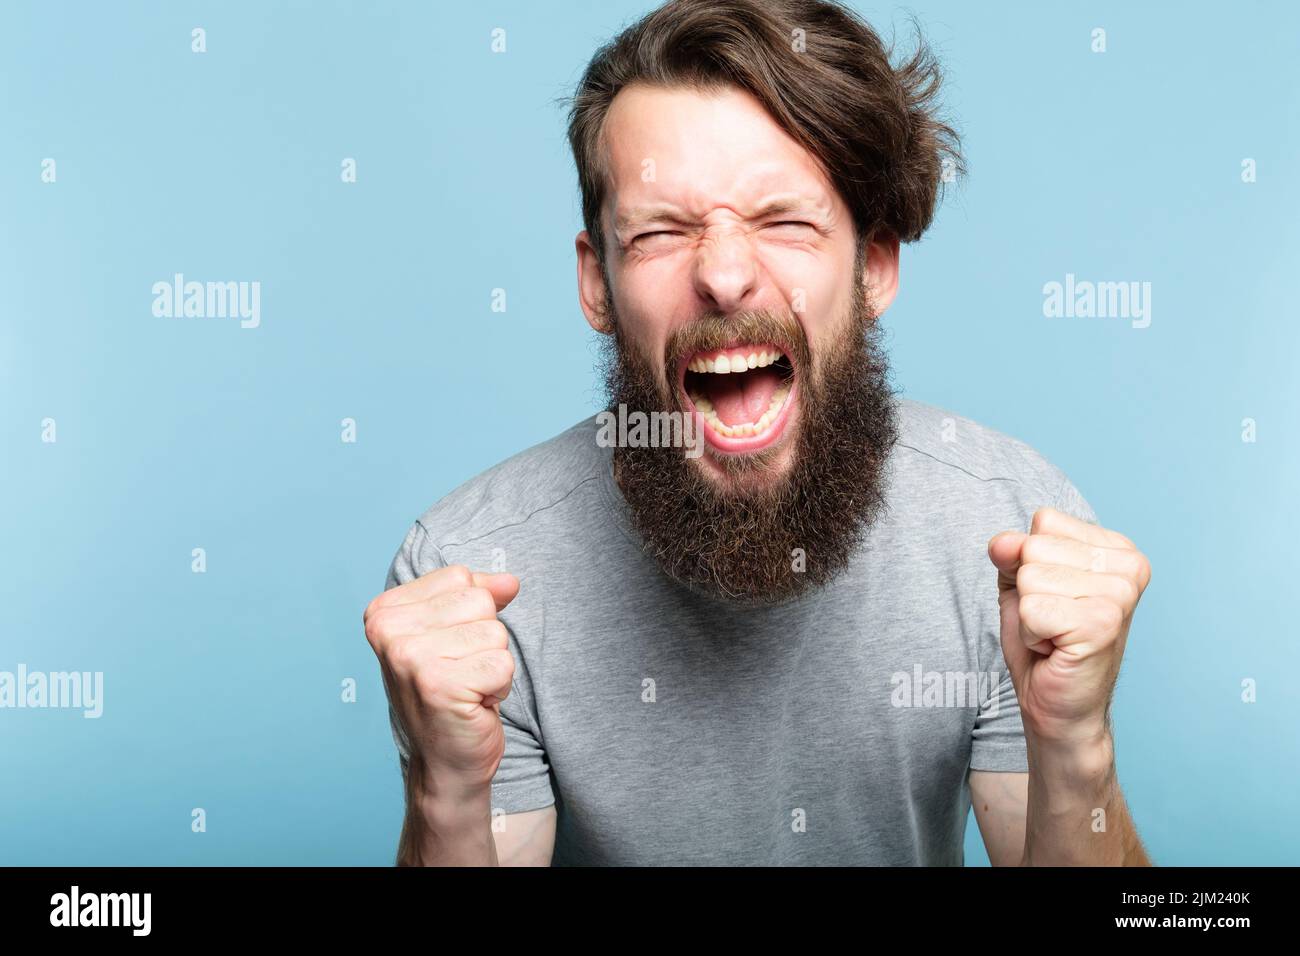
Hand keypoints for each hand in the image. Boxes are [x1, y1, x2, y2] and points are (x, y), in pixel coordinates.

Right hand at [363, 564, 519, 791]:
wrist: (445, 762)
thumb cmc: (450, 693)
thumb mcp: (455, 632)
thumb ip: (479, 595)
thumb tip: (510, 581)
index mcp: (384, 611)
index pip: (459, 577)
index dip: (471, 613)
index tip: (450, 647)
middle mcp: (389, 631)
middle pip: (479, 601)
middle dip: (485, 639)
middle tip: (461, 671)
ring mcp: (410, 658)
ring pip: (494, 632)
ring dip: (493, 664)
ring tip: (467, 687)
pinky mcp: (439, 685)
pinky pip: (502, 663)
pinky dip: (499, 686)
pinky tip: (474, 702)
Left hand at [987, 507, 1150, 746]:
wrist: (1058, 706)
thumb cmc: (1044, 643)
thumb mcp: (1021, 585)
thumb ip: (1011, 554)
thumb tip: (1002, 542)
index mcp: (1117, 548)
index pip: (1045, 521)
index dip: (1031, 562)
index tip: (1054, 597)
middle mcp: (1129, 565)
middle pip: (1034, 548)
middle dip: (1028, 591)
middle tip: (1053, 622)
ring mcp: (1120, 594)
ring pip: (1030, 577)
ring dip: (1029, 615)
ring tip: (1055, 636)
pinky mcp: (1103, 623)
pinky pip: (1031, 609)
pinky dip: (1031, 633)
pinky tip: (1055, 649)